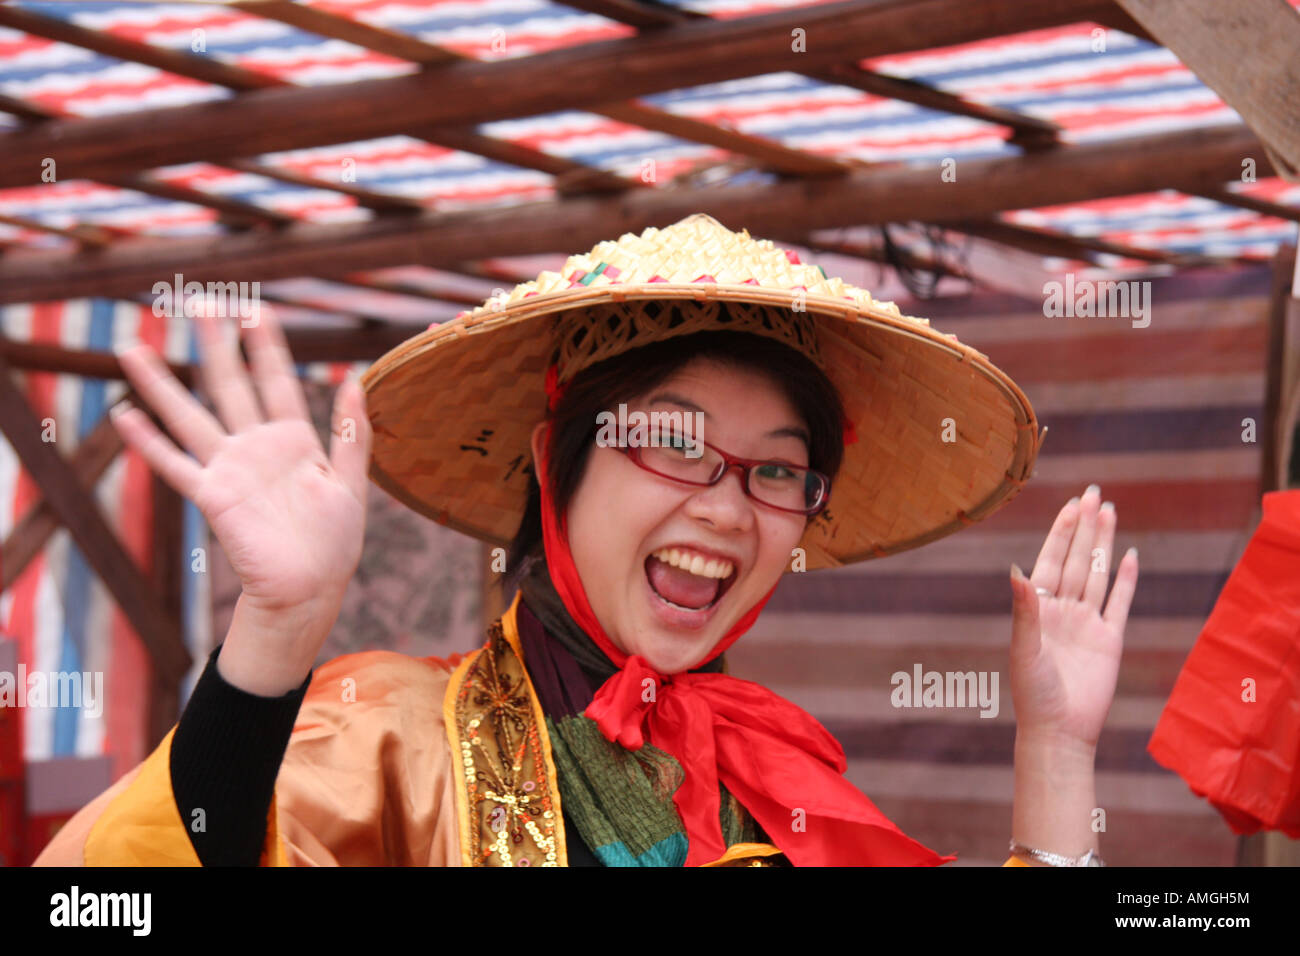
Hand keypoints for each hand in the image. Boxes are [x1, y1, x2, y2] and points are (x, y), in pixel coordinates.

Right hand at [110, 304, 371, 684]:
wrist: (311, 588)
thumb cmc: (335, 542)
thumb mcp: (352, 482)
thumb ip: (352, 434)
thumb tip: (354, 380)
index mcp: (295, 440)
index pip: (277, 381)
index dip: (267, 346)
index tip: (256, 309)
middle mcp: (257, 447)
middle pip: (231, 384)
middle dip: (215, 344)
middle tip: (199, 302)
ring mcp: (231, 469)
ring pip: (191, 416)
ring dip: (162, 384)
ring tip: (132, 349)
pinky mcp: (214, 497)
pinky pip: (177, 465)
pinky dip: (150, 443)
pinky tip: (124, 416)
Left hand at [1008, 484, 1137, 751]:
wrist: (1059, 731)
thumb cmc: (1033, 692)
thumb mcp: (1024, 648)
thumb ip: (1025, 610)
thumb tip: (1016, 571)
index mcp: (1039, 607)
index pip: (1052, 560)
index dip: (1062, 532)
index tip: (1071, 504)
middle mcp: (1063, 609)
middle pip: (1078, 559)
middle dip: (1085, 526)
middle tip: (1094, 492)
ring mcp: (1087, 622)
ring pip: (1099, 573)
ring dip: (1104, 543)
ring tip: (1110, 511)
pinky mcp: (1110, 639)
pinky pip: (1120, 603)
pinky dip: (1127, 580)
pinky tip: (1131, 554)